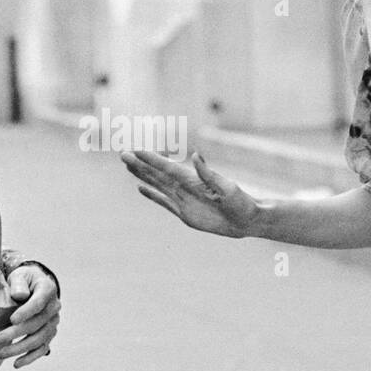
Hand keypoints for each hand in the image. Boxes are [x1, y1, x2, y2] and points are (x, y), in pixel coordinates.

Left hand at [0, 264, 60, 368]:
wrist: (33, 286)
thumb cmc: (23, 281)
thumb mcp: (19, 276)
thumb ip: (19, 284)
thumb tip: (19, 296)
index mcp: (48, 289)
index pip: (39, 303)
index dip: (26, 312)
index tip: (11, 320)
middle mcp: (54, 307)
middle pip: (38, 323)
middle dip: (17, 333)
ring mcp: (53, 322)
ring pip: (40, 338)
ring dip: (21, 347)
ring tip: (2, 353)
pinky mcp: (49, 334)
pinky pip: (42, 348)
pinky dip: (30, 357)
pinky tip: (16, 364)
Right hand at [121, 149, 259, 238]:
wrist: (247, 221)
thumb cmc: (241, 202)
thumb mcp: (227, 188)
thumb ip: (209, 174)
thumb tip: (195, 156)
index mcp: (193, 179)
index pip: (167, 167)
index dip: (151, 159)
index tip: (136, 150)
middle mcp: (185, 187)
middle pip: (157, 173)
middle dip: (140, 164)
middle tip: (123, 153)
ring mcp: (183, 200)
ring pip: (157, 185)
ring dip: (142, 175)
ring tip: (128, 165)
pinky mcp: (184, 213)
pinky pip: (164, 202)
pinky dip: (152, 195)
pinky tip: (141, 187)